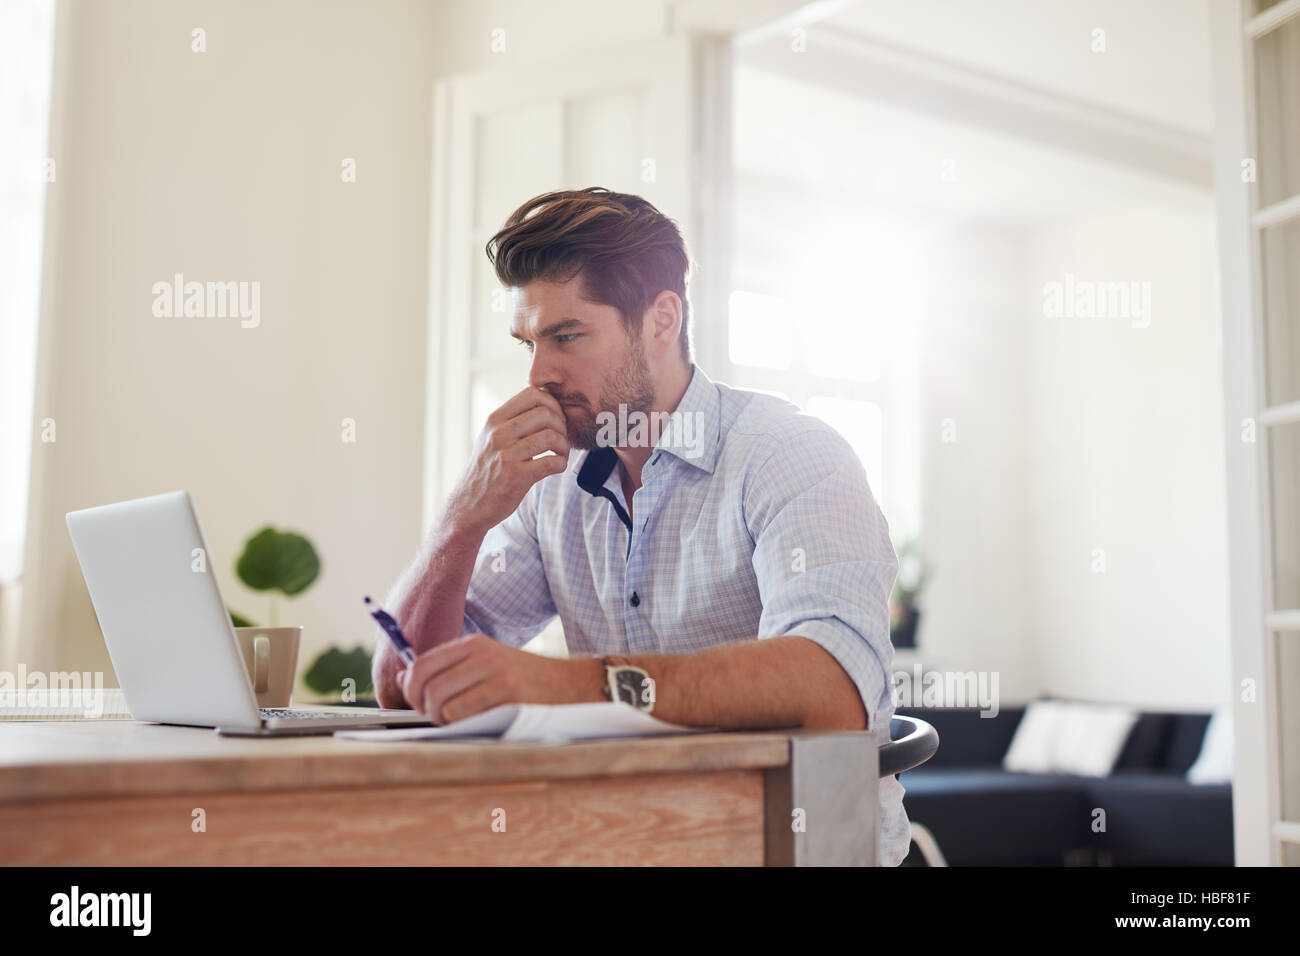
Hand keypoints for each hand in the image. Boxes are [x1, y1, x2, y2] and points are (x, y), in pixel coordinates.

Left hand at [398, 634, 594, 724]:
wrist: (571, 685)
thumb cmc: (523, 679)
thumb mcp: (486, 664)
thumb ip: (446, 669)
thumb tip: (404, 678)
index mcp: (473, 645)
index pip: (420, 665)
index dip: (410, 690)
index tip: (418, 703)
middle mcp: (482, 656)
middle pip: (427, 688)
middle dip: (424, 710)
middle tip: (438, 719)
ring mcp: (497, 676)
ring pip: (441, 706)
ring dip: (443, 723)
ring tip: (459, 723)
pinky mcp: (509, 697)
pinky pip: (464, 718)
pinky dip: (462, 727)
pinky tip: (475, 725)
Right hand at [447, 386, 571, 536]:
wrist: (469, 505)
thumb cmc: (487, 470)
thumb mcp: (491, 438)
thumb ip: (512, 420)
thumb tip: (545, 401)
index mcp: (494, 420)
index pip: (533, 394)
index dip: (552, 404)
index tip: (555, 420)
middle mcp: (498, 434)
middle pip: (546, 413)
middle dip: (562, 425)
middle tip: (560, 439)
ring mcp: (506, 455)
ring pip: (551, 436)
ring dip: (564, 446)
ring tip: (560, 454)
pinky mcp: (516, 477)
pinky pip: (552, 462)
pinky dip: (561, 464)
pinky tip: (556, 467)